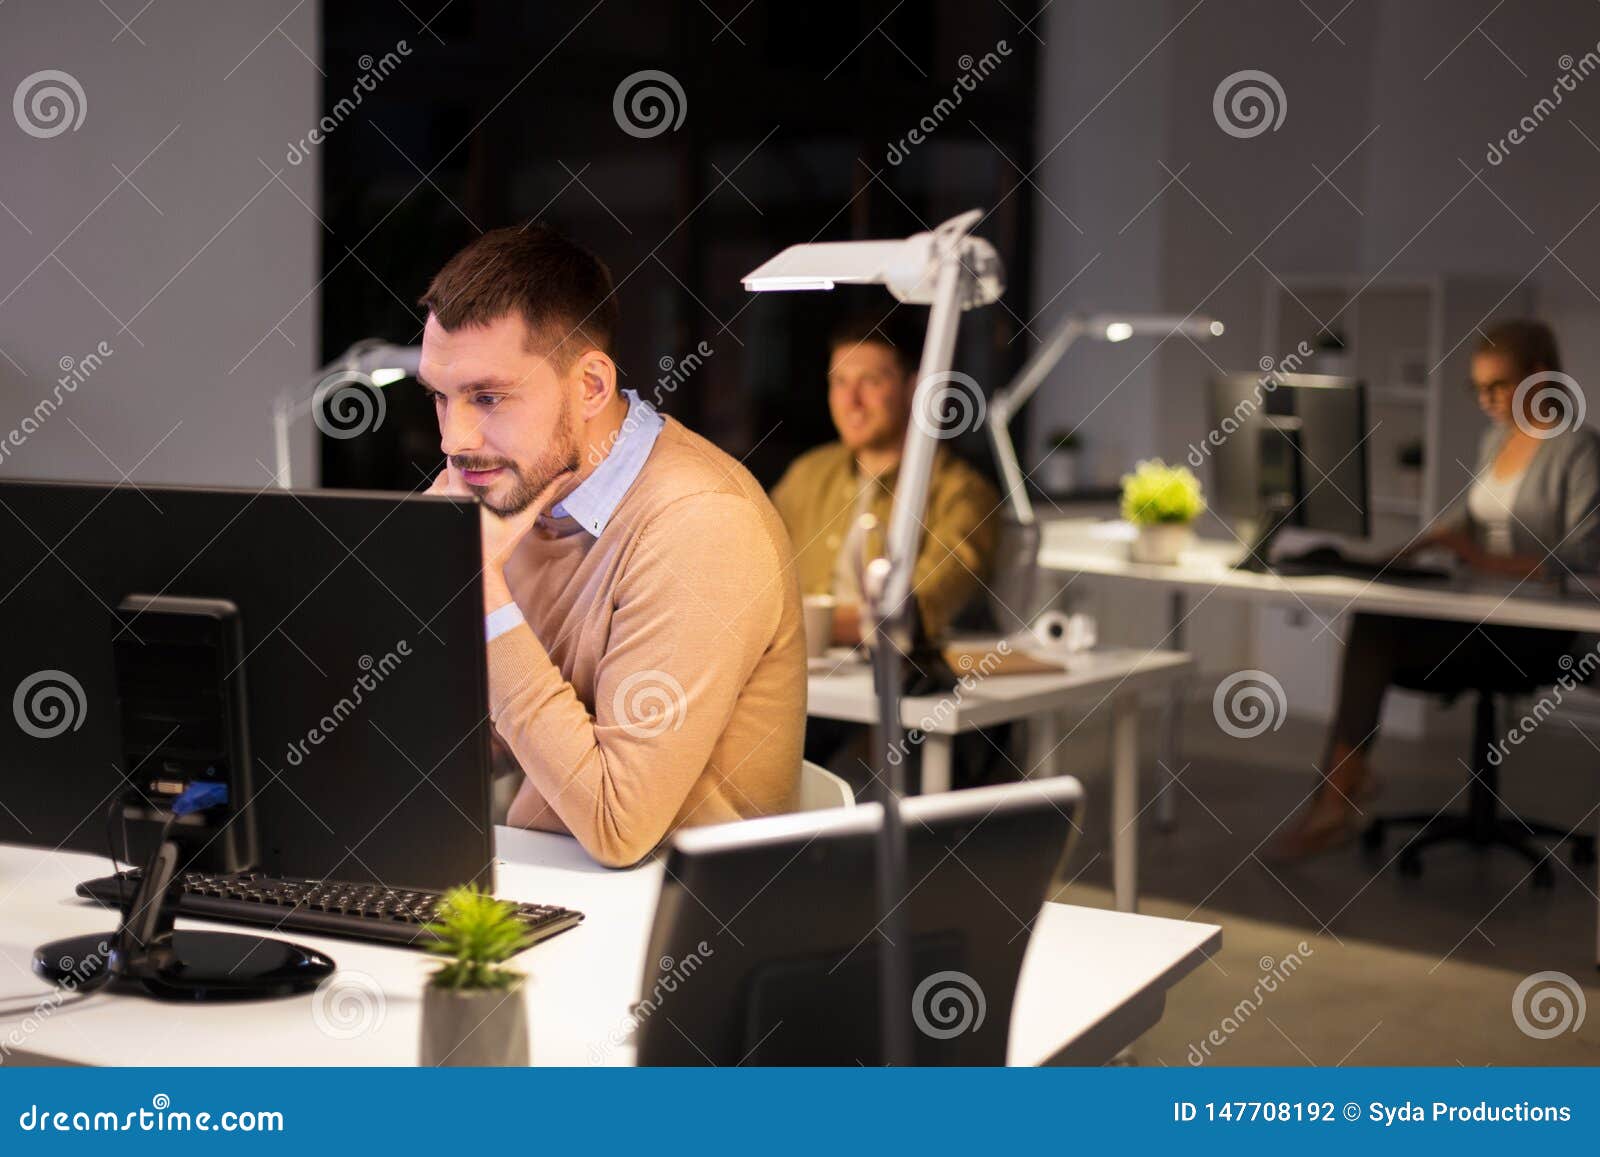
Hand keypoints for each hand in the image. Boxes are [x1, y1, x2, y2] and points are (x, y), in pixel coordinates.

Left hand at [428, 464, 575, 610]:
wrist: (477, 572)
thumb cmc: (498, 548)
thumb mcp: (522, 520)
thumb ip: (541, 495)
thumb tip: (565, 475)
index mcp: (463, 493)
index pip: (457, 460)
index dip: (469, 460)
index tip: (480, 470)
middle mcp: (441, 497)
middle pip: (448, 471)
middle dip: (463, 477)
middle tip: (478, 492)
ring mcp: (429, 505)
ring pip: (439, 484)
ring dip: (452, 490)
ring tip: (469, 507)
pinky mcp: (423, 513)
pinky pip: (432, 498)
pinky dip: (444, 502)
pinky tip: (458, 517)